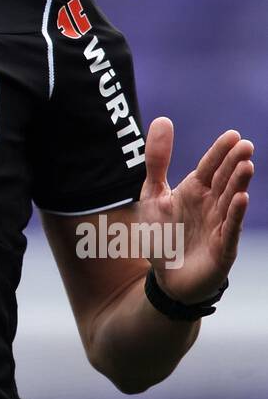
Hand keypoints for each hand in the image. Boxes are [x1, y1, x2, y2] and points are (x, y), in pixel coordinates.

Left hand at [138, 117, 254, 303]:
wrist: (165, 279)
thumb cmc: (163, 236)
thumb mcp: (152, 195)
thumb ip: (157, 160)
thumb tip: (163, 119)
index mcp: (196, 189)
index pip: (211, 165)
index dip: (221, 151)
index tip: (233, 135)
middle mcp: (211, 204)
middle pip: (225, 179)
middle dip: (235, 163)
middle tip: (245, 146)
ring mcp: (219, 225)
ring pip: (231, 200)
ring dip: (239, 183)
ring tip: (246, 166)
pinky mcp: (222, 248)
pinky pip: (229, 228)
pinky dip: (235, 214)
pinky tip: (241, 198)